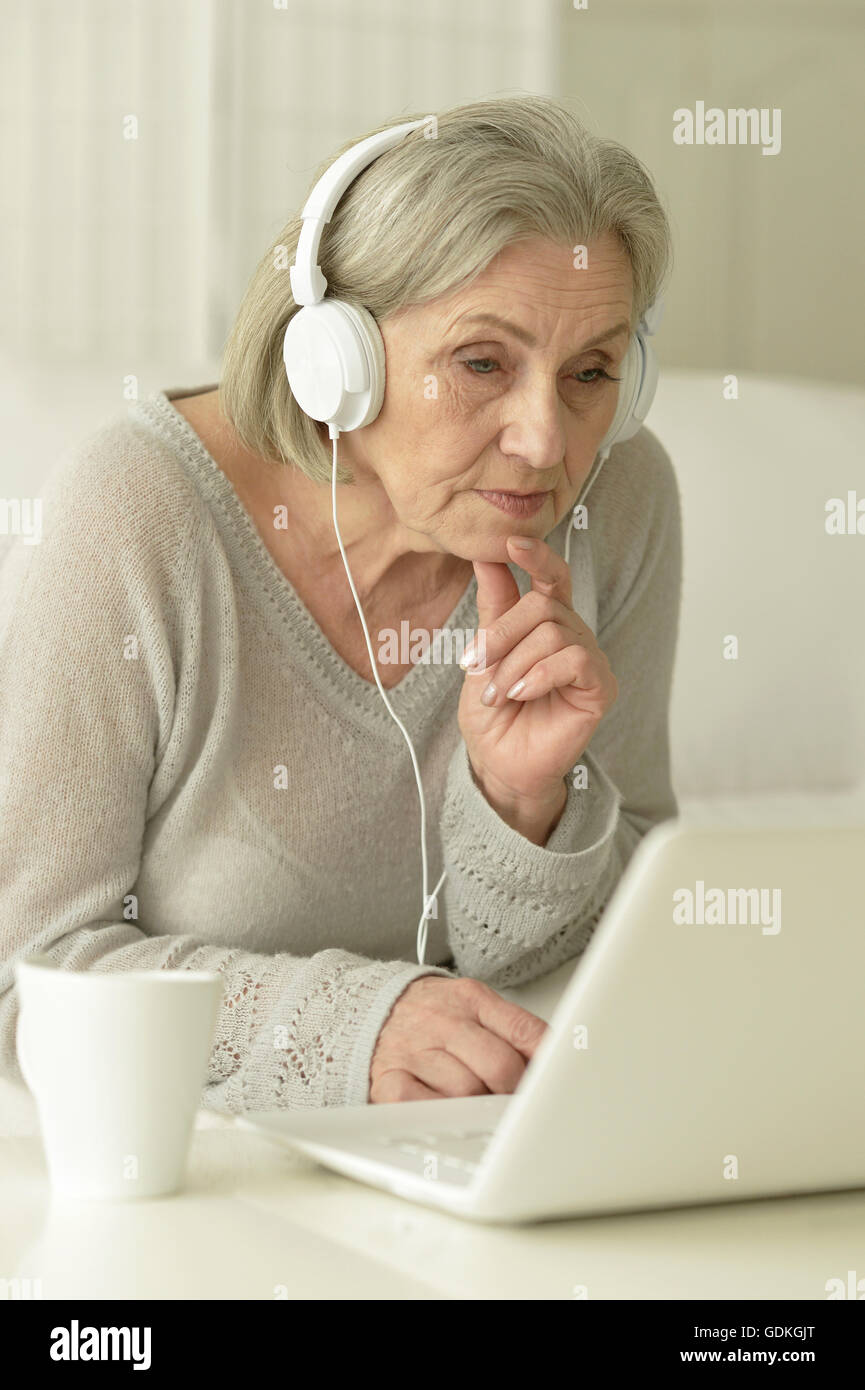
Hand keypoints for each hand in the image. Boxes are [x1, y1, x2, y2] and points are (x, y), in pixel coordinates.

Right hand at [369, 975, 548, 1101]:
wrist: (370, 1008)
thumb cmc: (431, 1014)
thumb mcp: (475, 1006)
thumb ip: (514, 1031)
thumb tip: (558, 1062)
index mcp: (471, 999)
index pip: (525, 1031)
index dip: (549, 1063)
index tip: (556, 1081)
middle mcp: (442, 1021)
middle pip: (500, 1066)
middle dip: (514, 1090)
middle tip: (512, 1098)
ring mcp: (414, 1050)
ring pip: (466, 1092)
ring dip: (477, 1106)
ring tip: (474, 1100)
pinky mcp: (388, 1080)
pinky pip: (424, 1107)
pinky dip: (442, 1114)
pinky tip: (445, 1108)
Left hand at [457, 535, 617, 833]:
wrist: (499, 763)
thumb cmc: (493, 713)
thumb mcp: (483, 655)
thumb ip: (493, 607)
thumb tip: (486, 555)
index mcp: (547, 622)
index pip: (552, 575)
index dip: (536, 556)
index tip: (510, 542)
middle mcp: (573, 635)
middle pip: (543, 604)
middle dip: (502, 633)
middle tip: (475, 664)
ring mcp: (589, 660)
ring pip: (553, 633)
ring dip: (514, 663)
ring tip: (496, 693)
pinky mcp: (600, 687)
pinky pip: (574, 660)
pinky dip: (540, 674)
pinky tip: (523, 694)